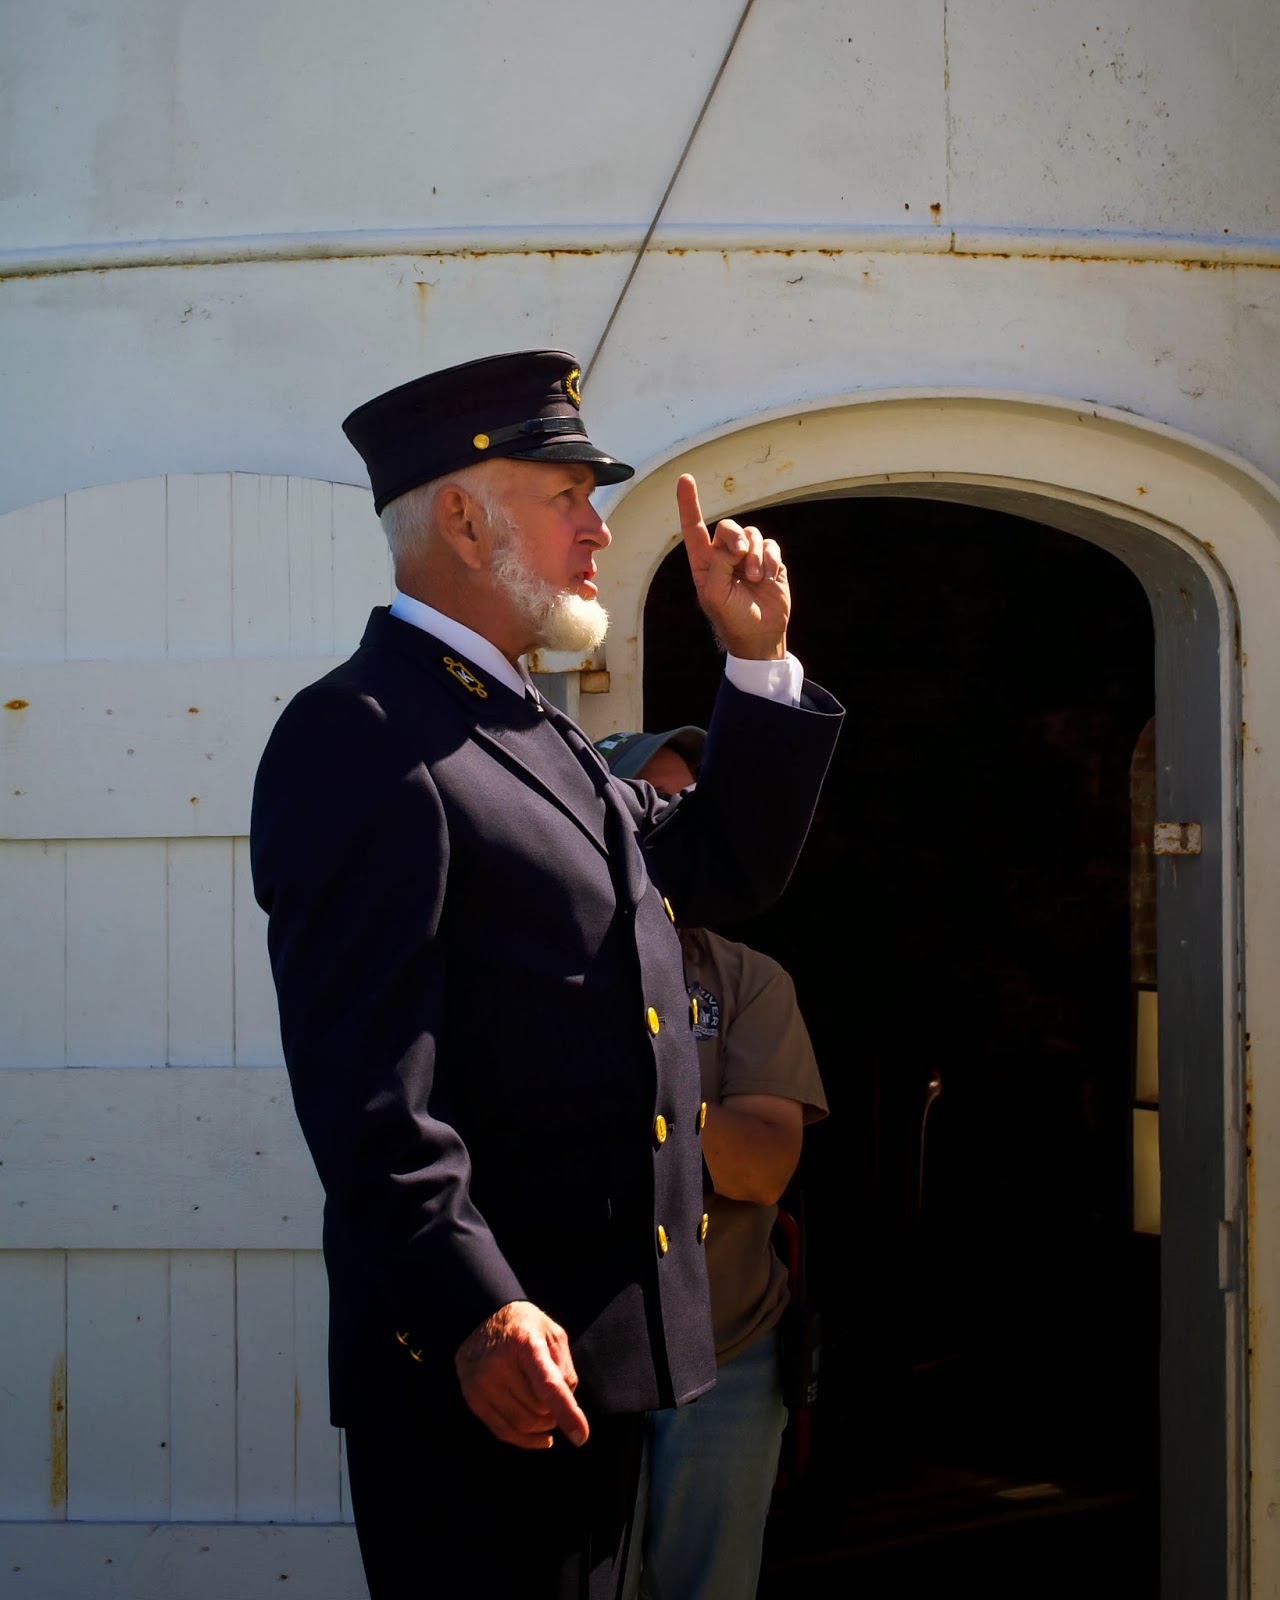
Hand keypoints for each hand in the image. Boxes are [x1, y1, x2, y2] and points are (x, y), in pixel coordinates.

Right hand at [455, 1300, 589, 1450]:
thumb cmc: (525, 1327)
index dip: (566, 1412)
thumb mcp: (553, 1334)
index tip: (581, 1436)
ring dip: (543, 1426)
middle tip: (559, 1400)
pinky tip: (541, 1437)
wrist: (481, 1317)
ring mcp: (482, 1383)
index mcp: (525, 1344)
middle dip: (555, 1412)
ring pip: (523, 1425)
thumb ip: (565, 1368)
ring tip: (549, 1414)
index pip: (548, 1386)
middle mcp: (498, 1364)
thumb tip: (567, 1406)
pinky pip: (504, 1432)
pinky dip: (526, 1440)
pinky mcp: (473, 1398)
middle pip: (539, 1410)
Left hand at [677, 474, 789, 660]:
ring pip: (751, 534)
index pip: (693, 528)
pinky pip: (769, 544)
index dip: (689, 504)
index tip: (685, 479)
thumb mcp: (716, 595)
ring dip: (754, 557)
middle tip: (740, 556)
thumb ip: (719, 564)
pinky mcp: (769, 560)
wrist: (761, 636)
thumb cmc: (732, 618)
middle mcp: (724, 555)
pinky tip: (768, 578)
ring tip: (755, 579)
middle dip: (735, 538)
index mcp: (704, 563)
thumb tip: (734, 545)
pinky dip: (770, 559)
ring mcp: (748, 557)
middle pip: (728, 527)